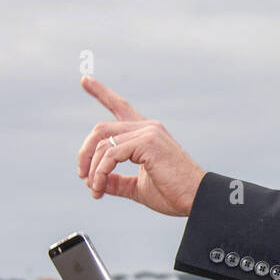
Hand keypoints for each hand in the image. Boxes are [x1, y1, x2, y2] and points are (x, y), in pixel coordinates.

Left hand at [77, 76, 206, 216]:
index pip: (120, 106)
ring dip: (92, 169)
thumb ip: (116, 181)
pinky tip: (100, 187)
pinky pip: (111, 154)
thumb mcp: (138, 187)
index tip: (84, 79)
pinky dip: (101, 172)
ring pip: (103, 143)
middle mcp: (147, 127)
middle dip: (86, 152)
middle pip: (101, 129)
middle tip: (82, 176)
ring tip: (95, 189)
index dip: (101, 92)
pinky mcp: (148, 142)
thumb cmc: (173, 193)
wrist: (197, 199)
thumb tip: (93, 181)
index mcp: (146, 134)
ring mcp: (148, 132)